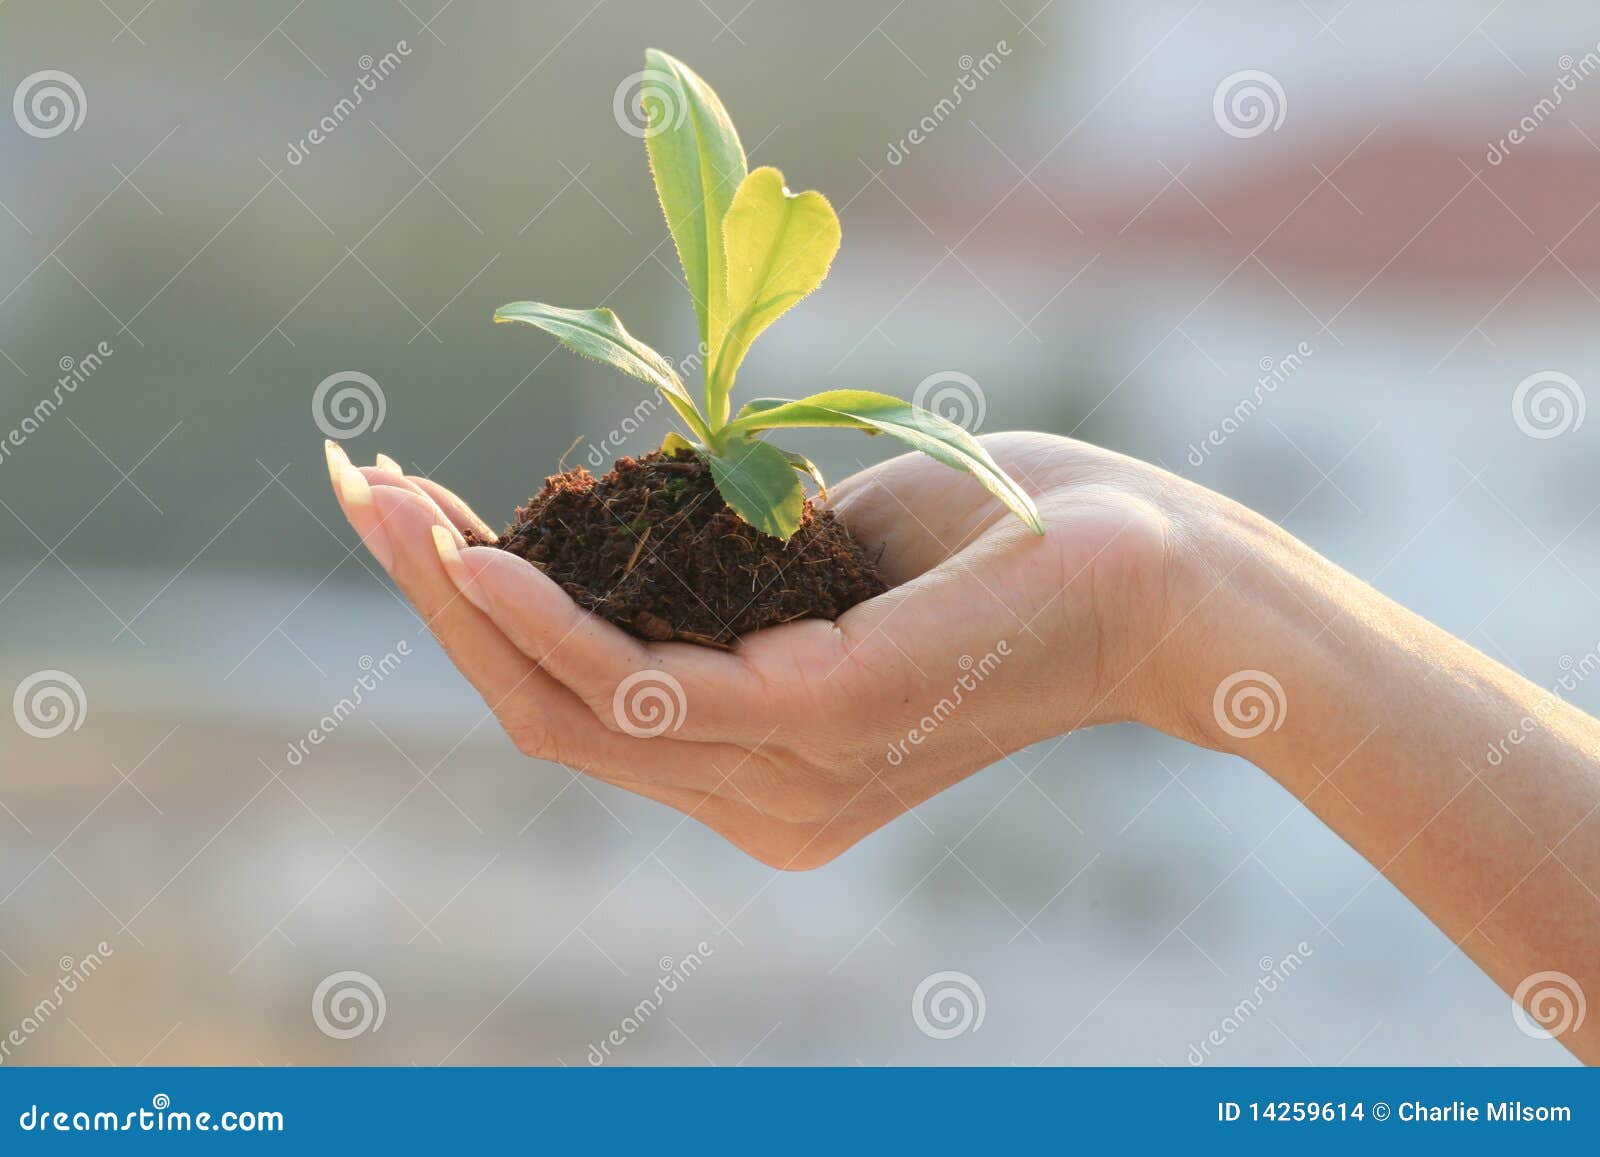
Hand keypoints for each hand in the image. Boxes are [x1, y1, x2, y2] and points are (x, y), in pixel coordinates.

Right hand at [323, 433, 1174, 868]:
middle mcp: (761, 802)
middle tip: (363, 498)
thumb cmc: (1000, 555)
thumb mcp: (825, 571)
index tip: (412, 525)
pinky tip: (485, 554)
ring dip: (466, 604)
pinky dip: (550, 623)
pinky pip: (649, 687)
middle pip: (550, 721)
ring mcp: (794, 772)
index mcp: (760, 773)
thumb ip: (719, 587)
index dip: (479, 628)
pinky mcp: (831, 719)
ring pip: (574, 710)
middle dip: (441, 612)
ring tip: (392, 506)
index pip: (582, 716)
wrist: (1162, 576)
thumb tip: (605, 530)